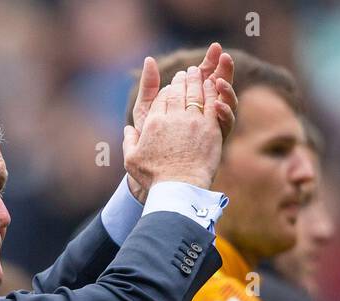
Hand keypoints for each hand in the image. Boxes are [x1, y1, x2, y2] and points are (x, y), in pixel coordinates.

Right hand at [123, 66, 224, 191]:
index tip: (170, 87)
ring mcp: (192, 121)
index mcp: (153, 123)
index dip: (166, 91)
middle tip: (185, 73)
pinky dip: (211, 90)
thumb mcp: (131, 160)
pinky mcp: (209, 128)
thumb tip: (127, 129)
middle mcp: (172, 118)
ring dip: (196, 80)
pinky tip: (213, 84)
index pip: (160, 99)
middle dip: (181, 80)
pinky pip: (211, 103)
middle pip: (177, 92)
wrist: (179, 188)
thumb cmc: (154, 179)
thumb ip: (128, 141)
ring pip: (194, 93)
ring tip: (197, 72)